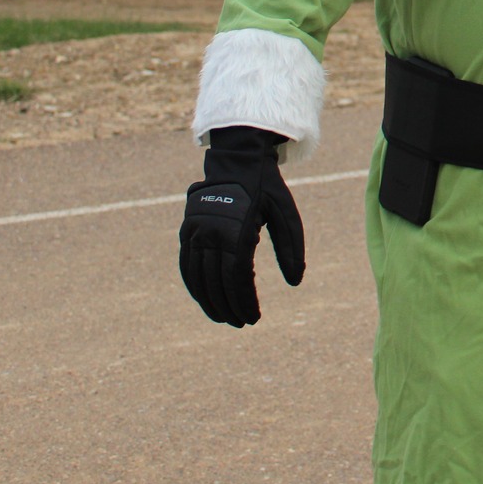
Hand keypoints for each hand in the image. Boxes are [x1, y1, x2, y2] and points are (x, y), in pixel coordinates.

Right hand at [179, 126, 304, 326]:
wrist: (237, 160)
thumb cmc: (266, 188)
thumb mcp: (286, 213)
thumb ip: (292, 247)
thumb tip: (296, 282)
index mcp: (237, 229)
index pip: (237, 277)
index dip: (244, 301)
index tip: (254, 317)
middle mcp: (211, 232)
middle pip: (216, 282)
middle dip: (229, 307)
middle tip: (242, 323)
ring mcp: (195, 232)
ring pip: (198, 278)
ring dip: (209, 302)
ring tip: (224, 318)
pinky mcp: (187, 231)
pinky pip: (186, 266)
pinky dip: (194, 286)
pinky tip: (205, 300)